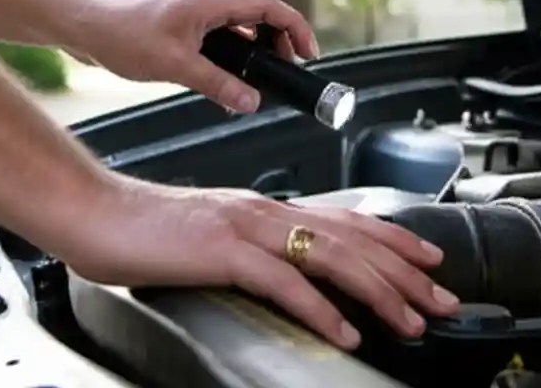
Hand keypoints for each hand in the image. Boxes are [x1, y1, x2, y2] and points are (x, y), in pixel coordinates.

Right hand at [58, 175, 460, 349]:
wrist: (97, 212)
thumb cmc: (148, 229)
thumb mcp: (215, 237)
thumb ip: (255, 250)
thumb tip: (289, 275)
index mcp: (267, 209)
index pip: (347, 219)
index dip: (395, 240)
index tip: (431, 263)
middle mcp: (267, 211)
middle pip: (355, 239)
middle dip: (407, 272)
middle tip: (443, 301)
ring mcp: (248, 227)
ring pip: (332, 256)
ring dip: (380, 292)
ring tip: (411, 321)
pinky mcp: (225, 250)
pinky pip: (285, 282)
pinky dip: (321, 309)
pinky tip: (344, 332)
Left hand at [72, 0, 319, 112]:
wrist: (80, 26)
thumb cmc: (121, 36)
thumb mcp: (175, 66)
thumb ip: (217, 84)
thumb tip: (252, 101)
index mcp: (210, 3)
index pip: (268, 7)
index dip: (295, 28)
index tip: (308, 54)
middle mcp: (204, 3)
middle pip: (257, 18)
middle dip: (278, 44)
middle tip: (282, 74)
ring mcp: (190, 14)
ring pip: (236, 30)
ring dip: (251, 53)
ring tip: (254, 84)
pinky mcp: (177, 27)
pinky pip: (215, 39)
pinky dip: (227, 57)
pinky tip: (220, 82)